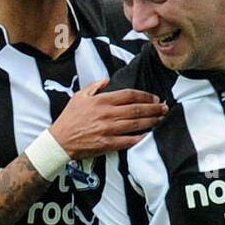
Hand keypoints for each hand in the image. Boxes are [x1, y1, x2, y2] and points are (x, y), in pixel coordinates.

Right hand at [49, 79, 167, 156]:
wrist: (60, 140)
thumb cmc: (70, 118)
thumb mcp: (79, 96)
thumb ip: (94, 86)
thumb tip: (107, 80)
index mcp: (101, 101)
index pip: (129, 95)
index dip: (145, 96)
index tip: (154, 97)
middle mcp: (107, 114)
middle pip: (136, 109)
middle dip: (153, 108)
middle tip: (164, 108)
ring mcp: (108, 130)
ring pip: (136, 124)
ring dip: (151, 121)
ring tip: (161, 119)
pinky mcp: (108, 144)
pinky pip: (128, 140)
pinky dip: (140, 138)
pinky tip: (149, 134)